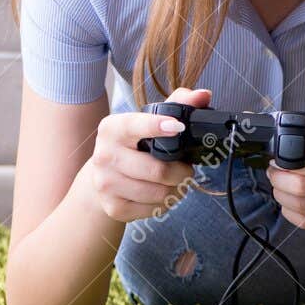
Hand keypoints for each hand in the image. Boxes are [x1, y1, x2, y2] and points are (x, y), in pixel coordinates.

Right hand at [75, 88, 210, 222]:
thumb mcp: (148, 120)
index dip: (158, 126)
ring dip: (176, 189)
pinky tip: (160, 193)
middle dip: (182, 172)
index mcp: (112, 128)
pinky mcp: (114, 207)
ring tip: (174, 181)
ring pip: (159, 193)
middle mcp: (104, 155)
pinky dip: (164, 203)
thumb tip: (203, 95)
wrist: (101, 177)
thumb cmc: (131, 146)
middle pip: (157, 170)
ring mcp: (106, 184)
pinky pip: (153, 209)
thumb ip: (177, 104)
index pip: (136, 126)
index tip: (178, 127)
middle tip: (186, 169)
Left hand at [266, 125, 304, 233]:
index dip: (293, 163)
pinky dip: (291, 214)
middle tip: (273, 171)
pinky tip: (287, 203)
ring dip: (281, 196)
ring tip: (277, 186)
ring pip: (303, 207)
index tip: (281, 158)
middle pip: (304, 187)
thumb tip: (289, 134)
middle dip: (278, 179)